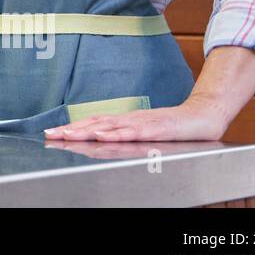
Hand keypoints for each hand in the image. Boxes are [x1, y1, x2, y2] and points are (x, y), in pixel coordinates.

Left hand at [43, 95, 230, 141]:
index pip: (94, 123)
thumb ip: (125, 134)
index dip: (72, 127)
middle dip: (72, 129)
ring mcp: (144, 123)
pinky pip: (136, 132)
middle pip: (96, 123)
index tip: (51, 133)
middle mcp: (130, 119)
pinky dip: (118, 133)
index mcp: (126, 121)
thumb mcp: (144, 132)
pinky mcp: (159, 129)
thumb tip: (101, 138)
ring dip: (88, 130)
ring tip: (69, 135)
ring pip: (111, 127)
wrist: (203, 115)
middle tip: (51, 134)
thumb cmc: (173, 126)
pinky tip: (105, 135)